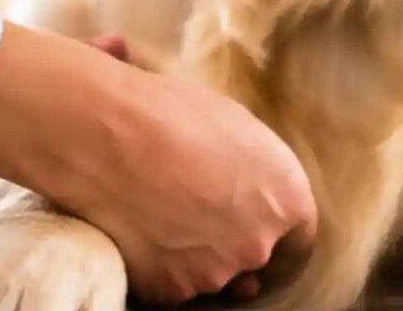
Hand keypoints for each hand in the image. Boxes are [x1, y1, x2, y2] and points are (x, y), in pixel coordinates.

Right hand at [0, 22, 317, 305]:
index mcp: (287, 199)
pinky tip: (140, 226)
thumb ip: (256, 167)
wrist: (104, 133)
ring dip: (195, 251)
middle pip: (254, 253)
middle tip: (195, 204)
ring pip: (212, 270)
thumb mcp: (236, 124)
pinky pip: (171, 283)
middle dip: (232, 235)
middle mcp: (258, 244)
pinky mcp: (169, 290)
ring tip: (160, 208)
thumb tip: (250, 181)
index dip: (272, 223)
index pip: (298, 233)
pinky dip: (158, 264)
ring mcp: (213, 273)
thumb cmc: (170, 113)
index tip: (253, 216)